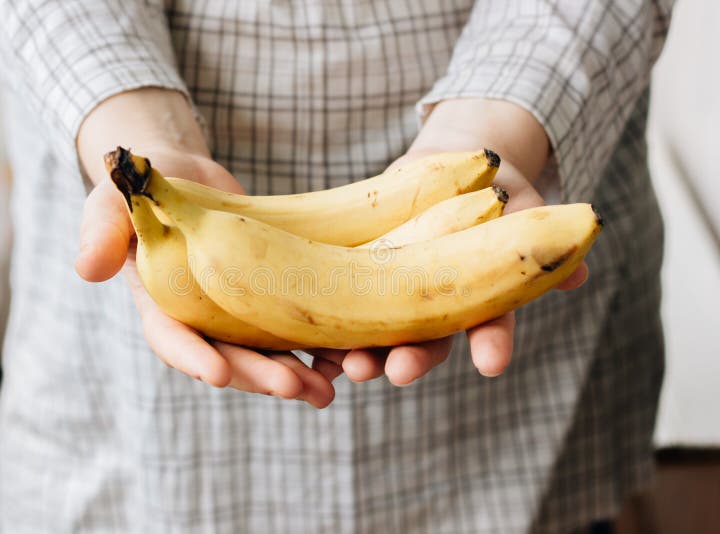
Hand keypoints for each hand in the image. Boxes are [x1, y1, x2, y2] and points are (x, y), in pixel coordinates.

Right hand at [74, 90, 334, 407]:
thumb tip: (87, 269)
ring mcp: (235, 310)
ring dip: (296, 374)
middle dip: (260, 375)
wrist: (185, 180)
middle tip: (295, 388)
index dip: (193, 358)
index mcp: (159, 302)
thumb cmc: (145, 189)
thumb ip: (101, 230)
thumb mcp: (115, 201)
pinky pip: (291, 326)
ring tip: (328, 389)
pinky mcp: (265, 295)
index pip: (172, 338)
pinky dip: (317, 344)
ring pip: (266, 351)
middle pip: (228, 355)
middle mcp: (199, 317)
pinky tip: (345, 356)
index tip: (219, 376)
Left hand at [309, 99, 587, 384]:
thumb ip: (538, 243)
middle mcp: (436, 306)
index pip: (490, 324)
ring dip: (364, 352)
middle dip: (413, 358)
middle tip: (396, 372)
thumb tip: (579, 273)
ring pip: (380, 332)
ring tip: (349, 367)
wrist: (451, 170)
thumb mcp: (520, 209)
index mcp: (478, 296)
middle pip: (427, 340)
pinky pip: (341, 305)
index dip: (492, 343)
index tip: (492, 365)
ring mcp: (396, 294)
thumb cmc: (492, 194)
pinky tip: (311, 346)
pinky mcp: (360, 275)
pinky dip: (326, 329)